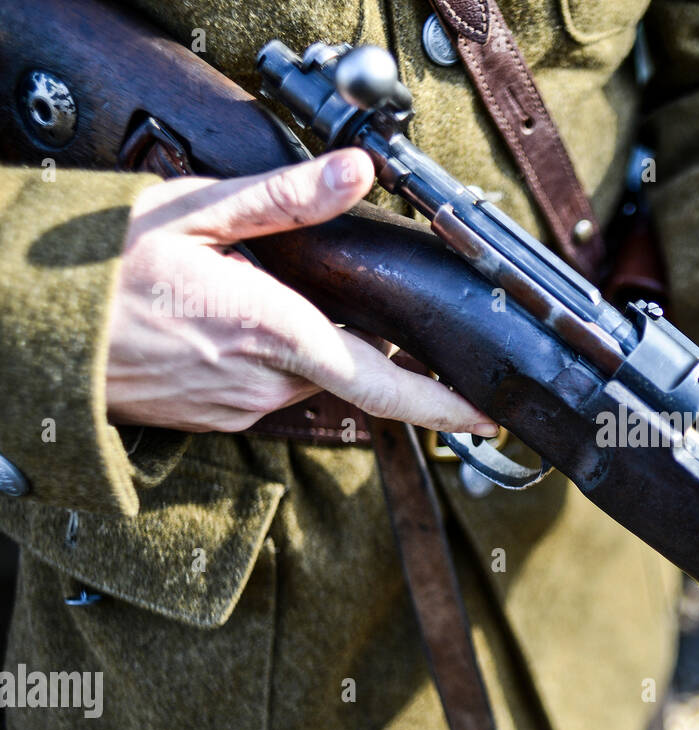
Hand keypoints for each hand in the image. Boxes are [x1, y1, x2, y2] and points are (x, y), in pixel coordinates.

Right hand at [106, 149, 496, 434]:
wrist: (29, 331)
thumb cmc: (101, 271)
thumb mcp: (195, 213)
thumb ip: (286, 202)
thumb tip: (357, 175)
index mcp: (276, 333)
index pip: (385, 383)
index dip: (444, 407)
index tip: (487, 419)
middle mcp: (265, 383)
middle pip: (349, 371)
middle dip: (365, 344)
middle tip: (355, 306)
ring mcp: (238, 408)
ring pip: (308, 379)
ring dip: (310, 346)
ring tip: (267, 300)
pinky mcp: (214, 419)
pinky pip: (268, 391)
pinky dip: (272, 361)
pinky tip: (236, 326)